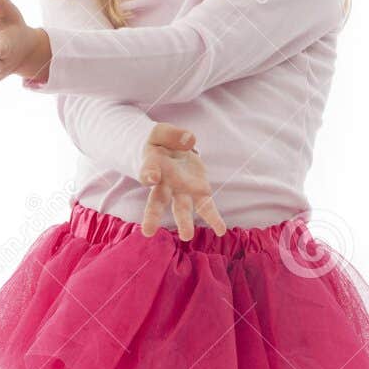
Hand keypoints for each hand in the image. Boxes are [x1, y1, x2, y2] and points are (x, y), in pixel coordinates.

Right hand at [139, 124, 225, 240]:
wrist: (165, 152)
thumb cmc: (160, 143)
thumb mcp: (160, 132)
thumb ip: (171, 134)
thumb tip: (190, 140)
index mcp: (153, 165)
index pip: (148, 171)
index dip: (149, 174)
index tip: (151, 178)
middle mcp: (165, 183)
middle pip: (158, 200)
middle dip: (154, 215)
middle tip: (148, 231)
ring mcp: (181, 190)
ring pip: (180, 208)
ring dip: (184, 222)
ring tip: (186, 236)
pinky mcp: (197, 191)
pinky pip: (205, 206)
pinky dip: (213, 218)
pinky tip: (220, 230)